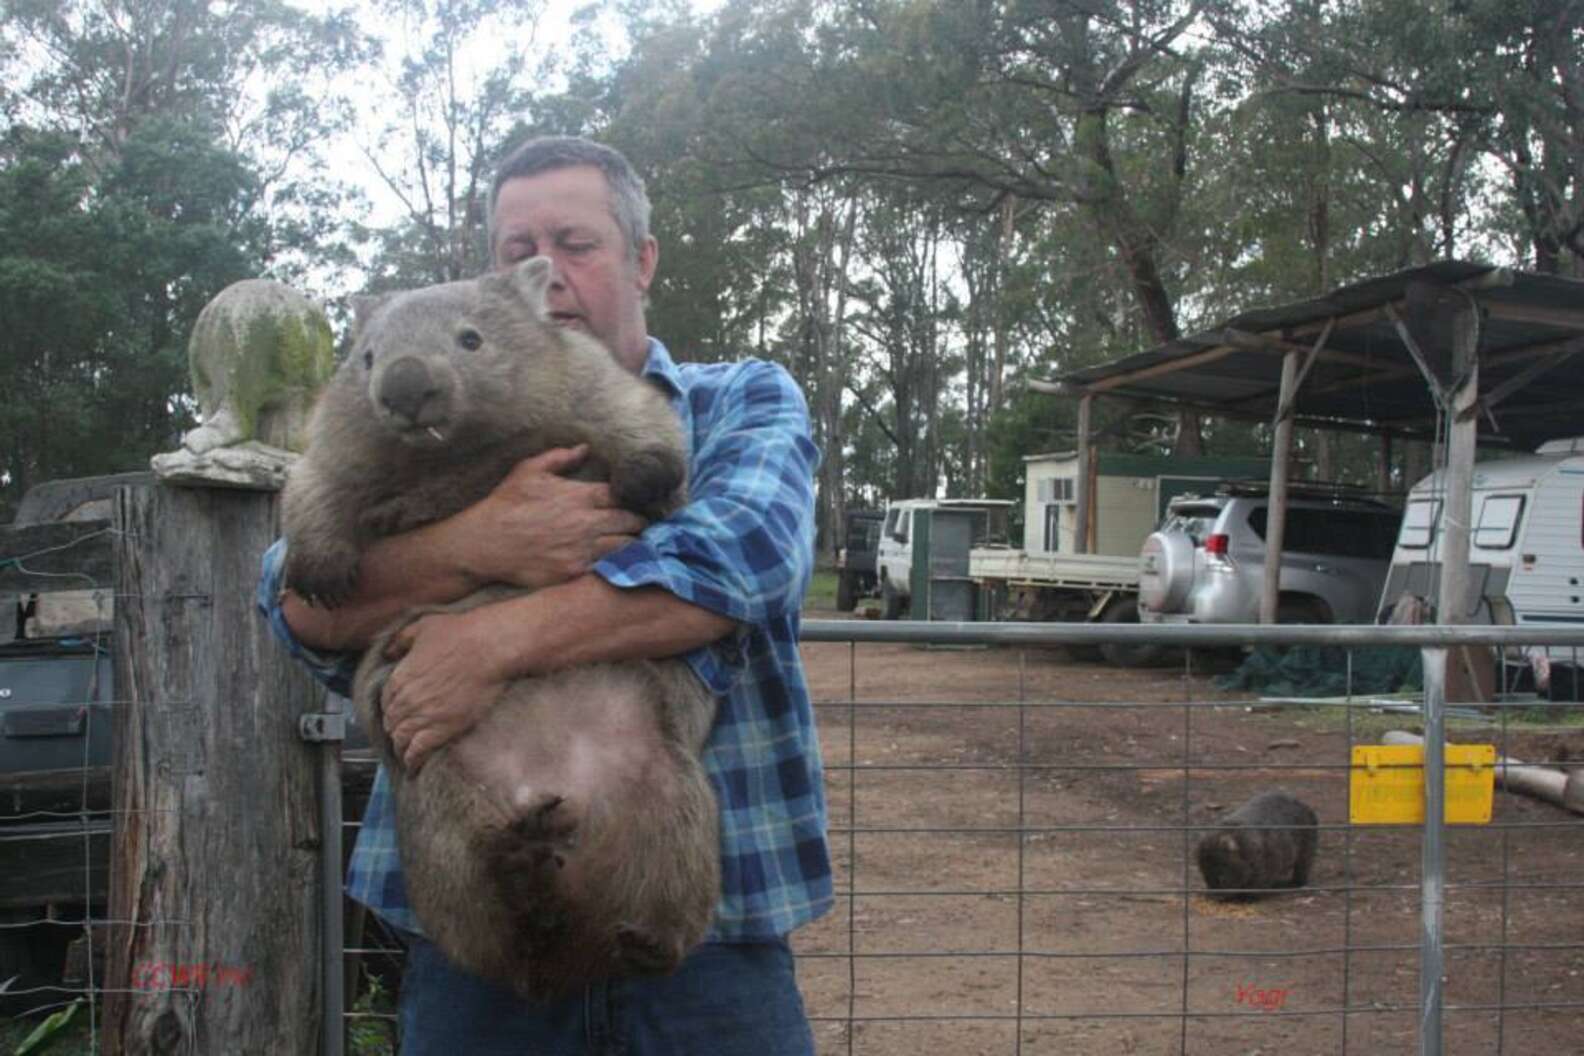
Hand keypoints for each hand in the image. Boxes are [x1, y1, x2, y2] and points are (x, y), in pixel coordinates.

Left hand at [379, 604, 515, 772]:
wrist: (489, 647)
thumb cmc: (461, 634)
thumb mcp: (423, 627)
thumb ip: (401, 640)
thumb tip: (389, 652)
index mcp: (399, 677)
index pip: (386, 702)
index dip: (391, 711)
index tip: (397, 716)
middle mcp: (406, 700)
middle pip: (392, 724)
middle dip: (395, 731)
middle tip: (402, 737)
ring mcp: (424, 716)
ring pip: (402, 740)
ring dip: (401, 749)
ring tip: (406, 755)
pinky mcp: (443, 729)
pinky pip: (419, 751)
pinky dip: (413, 761)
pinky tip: (413, 767)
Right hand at [457, 445, 649, 588]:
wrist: (484, 542)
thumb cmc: (506, 504)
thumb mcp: (529, 471)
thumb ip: (560, 458)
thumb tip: (585, 448)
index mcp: (580, 496)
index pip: (623, 496)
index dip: (634, 499)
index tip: (637, 502)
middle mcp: (587, 523)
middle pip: (632, 522)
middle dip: (640, 523)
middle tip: (643, 525)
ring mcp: (582, 549)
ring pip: (626, 548)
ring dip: (634, 545)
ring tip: (637, 544)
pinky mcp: (574, 571)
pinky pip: (608, 568)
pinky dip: (617, 565)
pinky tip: (621, 564)